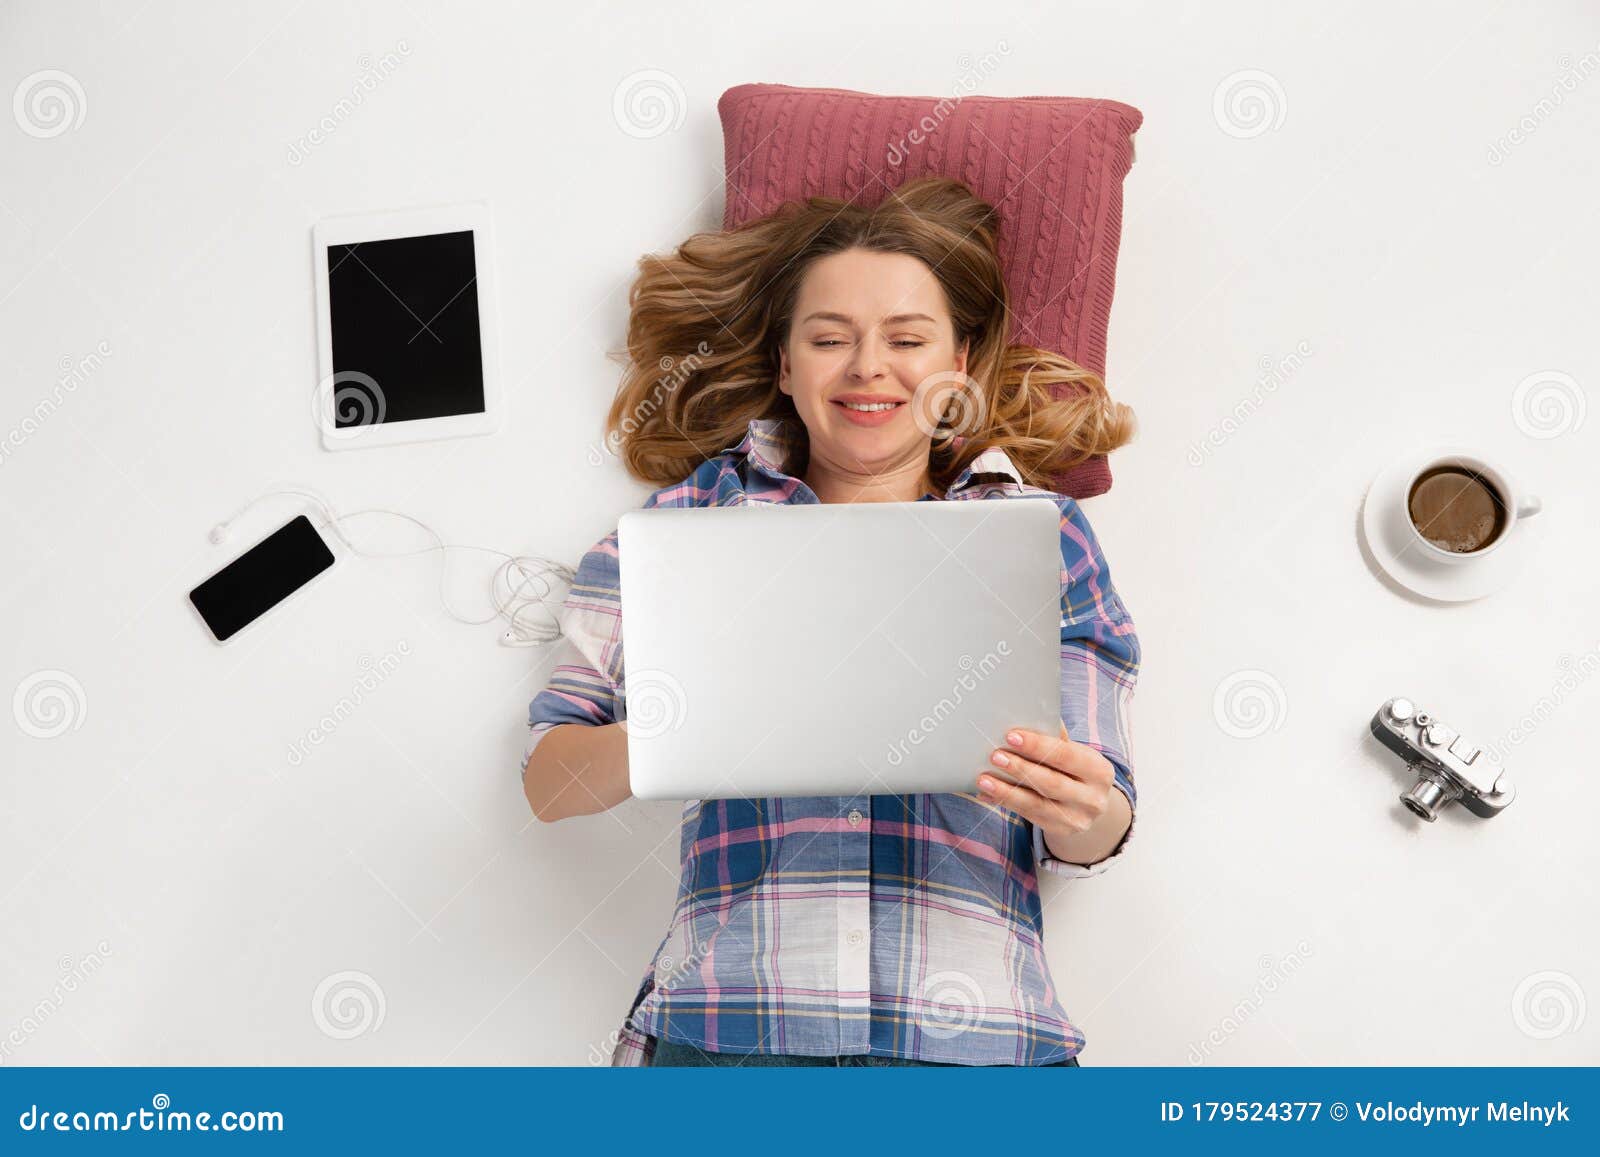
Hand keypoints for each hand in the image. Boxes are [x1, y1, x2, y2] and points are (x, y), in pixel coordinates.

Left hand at [975, 721, 1115, 838]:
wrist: (1089, 805)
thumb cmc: (1074, 769)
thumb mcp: (1074, 753)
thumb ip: (1056, 738)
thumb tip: (1025, 716)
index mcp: (1099, 770)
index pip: (1066, 755)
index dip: (1038, 746)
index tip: (1011, 736)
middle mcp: (1093, 798)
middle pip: (1051, 783)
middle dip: (1020, 768)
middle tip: (994, 756)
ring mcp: (1077, 819)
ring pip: (1036, 804)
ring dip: (1006, 791)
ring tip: (983, 778)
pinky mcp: (1060, 831)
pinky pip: (1027, 816)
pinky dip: (1005, 803)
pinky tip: (987, 793)